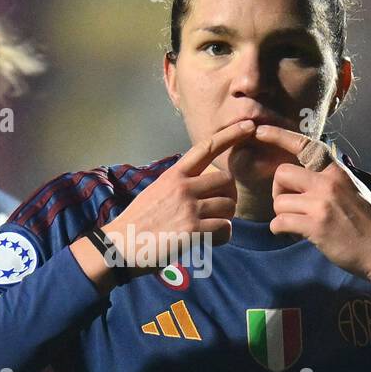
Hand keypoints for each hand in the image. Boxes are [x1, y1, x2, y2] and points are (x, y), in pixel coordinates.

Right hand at [69, 120, 249, 289]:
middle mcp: (183, 187)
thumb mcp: (157, 191)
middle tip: (219, 208)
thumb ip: (180, 184)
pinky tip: (209, 240)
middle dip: (229, 195)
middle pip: (227, 182)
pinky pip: (225, 228)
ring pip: (229, 206)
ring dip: (225, 218)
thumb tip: (203, 185)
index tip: (249, 126)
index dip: (230, 136)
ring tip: (209, 226)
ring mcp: (189, 209)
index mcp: (174, 175)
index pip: (206, 149)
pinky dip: (222, 236)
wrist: (121, 245)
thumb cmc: (139, 221)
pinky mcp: (193, 231)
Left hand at [255, 125, 370, 286]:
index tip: (260, 130)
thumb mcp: (352, 190)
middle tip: (288, 205)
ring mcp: (322, 203)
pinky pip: (279, 222)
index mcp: (336, 171)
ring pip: (279, 202)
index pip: (304, 145)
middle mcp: (328, 182)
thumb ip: (329, 180)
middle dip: (277, 190)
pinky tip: (290, 234)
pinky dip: (279, 230)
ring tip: (297, 224)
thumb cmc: (365, 223)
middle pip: (282, 174)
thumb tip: (304, 176)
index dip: (278, 135)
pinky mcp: (316, 225)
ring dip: (282, 215)